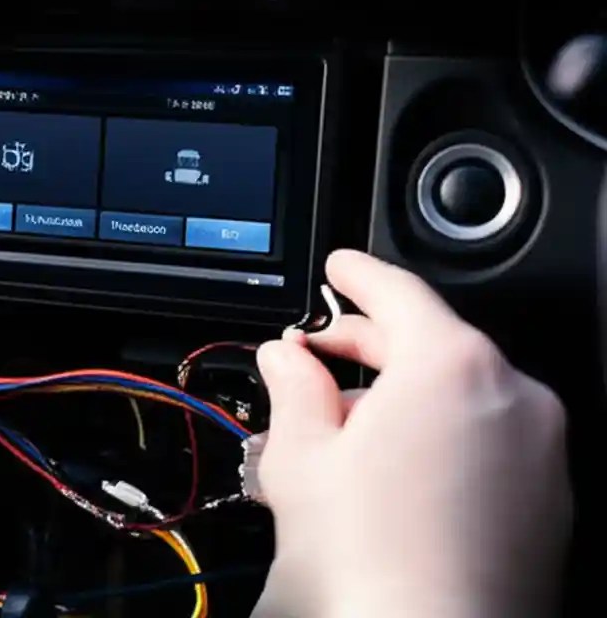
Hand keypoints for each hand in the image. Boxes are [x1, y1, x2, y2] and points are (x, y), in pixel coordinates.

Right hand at [253, 250, 570, 617]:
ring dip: (404, 398)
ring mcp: (541, 452)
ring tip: (342, 434)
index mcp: (451, 367)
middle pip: (434, 343)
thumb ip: (294, 388)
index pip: (399, 292)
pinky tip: (391, 477)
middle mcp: (514, 397)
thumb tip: (287, 359)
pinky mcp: (550, 502)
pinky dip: (442, 440)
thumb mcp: (302, 460)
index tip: (341, 270)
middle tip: (318, 352)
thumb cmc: (375, 567)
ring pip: (462, 397)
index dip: (358, 276)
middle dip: (371, 346)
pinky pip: (489, 442)